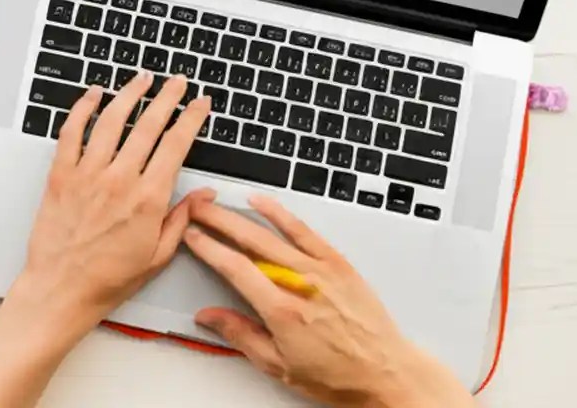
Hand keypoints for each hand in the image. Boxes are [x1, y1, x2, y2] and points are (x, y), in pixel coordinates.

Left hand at [13, 71, 213, 335]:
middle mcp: (119, 180)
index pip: (176, 145)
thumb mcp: (158, 256)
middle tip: (177, 82)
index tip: (200, 103)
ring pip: (112, 120)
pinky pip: (72, 132)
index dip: (192, 118)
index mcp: (148, 199)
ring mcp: (88, 174)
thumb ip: (182, 220)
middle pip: (148, 125)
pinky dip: (83, 108)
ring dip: (130, 94)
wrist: (61, 289)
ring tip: (142, 79)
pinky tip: (94, 94)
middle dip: (167, 98)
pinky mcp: (61, 175)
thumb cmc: (108, 279)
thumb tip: (204, 195)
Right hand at [185, 196, 474, 407]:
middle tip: (195, 208)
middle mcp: (300, 283)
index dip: (208, 249)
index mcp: (282, 311)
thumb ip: (241, 336)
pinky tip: (262, 203)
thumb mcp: (280, 367)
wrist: (385, 371)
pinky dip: (281, 214)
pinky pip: (304, 230)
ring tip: (217, 201)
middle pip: (249, 241)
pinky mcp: (338, 262)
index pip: (235, 269)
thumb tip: (208, 317)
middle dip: (217, 221)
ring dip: (240, 214)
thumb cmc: (337, 375)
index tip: (190, 236)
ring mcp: (321, 269)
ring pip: (273, 232)